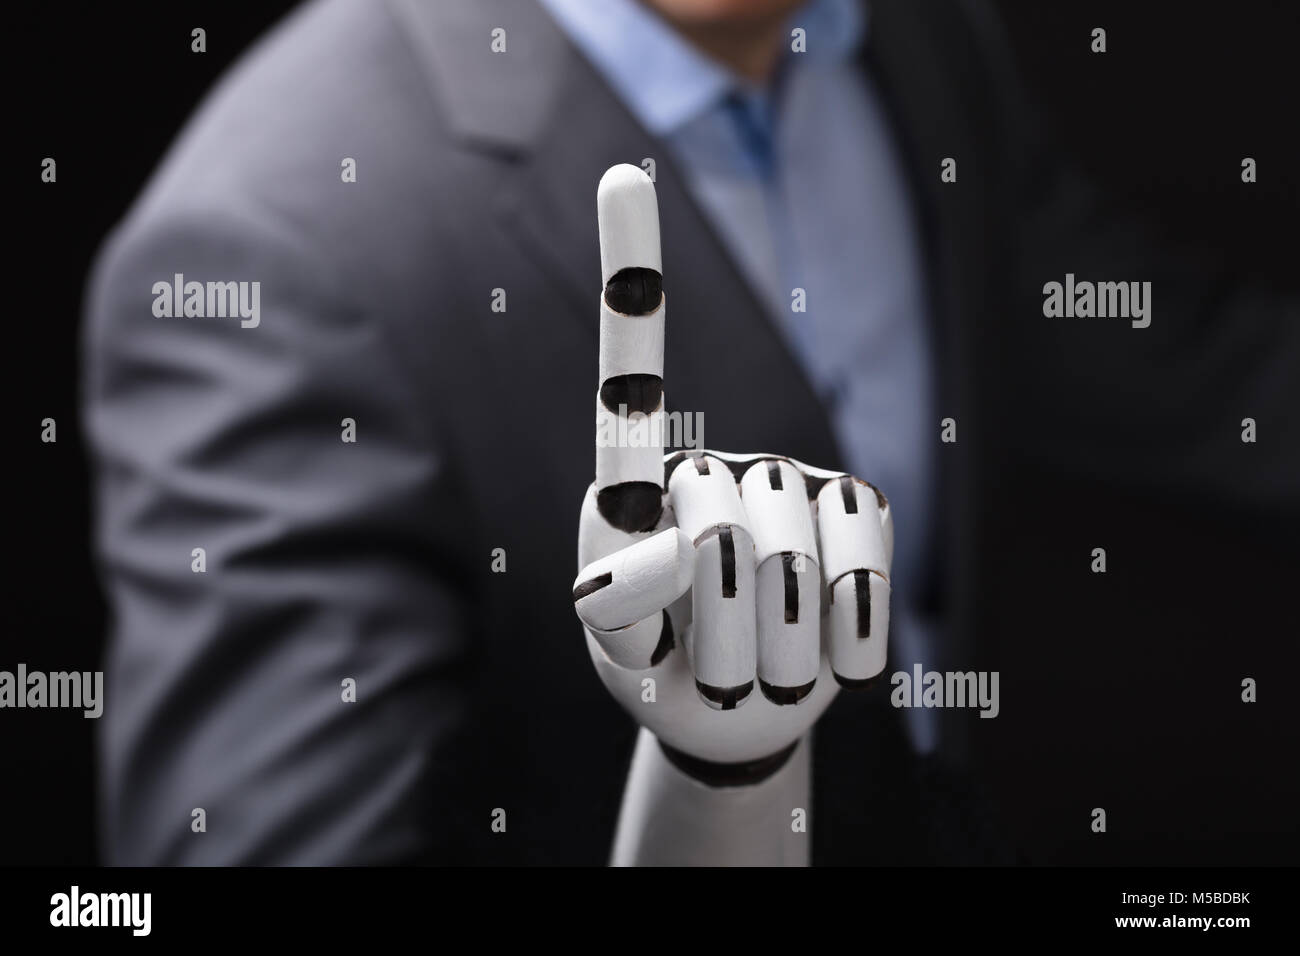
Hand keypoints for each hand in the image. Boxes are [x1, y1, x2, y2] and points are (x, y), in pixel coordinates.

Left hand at [573, 165, 892, 775]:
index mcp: (642, 482)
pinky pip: (867, 573)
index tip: (626, 173)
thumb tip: (681, 542)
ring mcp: (794, 481)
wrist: (735, 710)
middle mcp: (720, 459)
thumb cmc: (659, 662)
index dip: (634, 282)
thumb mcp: (615, 647)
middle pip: (728, 527)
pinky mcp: (858, 512)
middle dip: (719, 626)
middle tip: (713, 661)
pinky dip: (846, 640)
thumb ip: (621, 598)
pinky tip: (825, 655)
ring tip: (757, 664)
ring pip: (794, 566)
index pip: (632, 383)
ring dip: (774, 653)